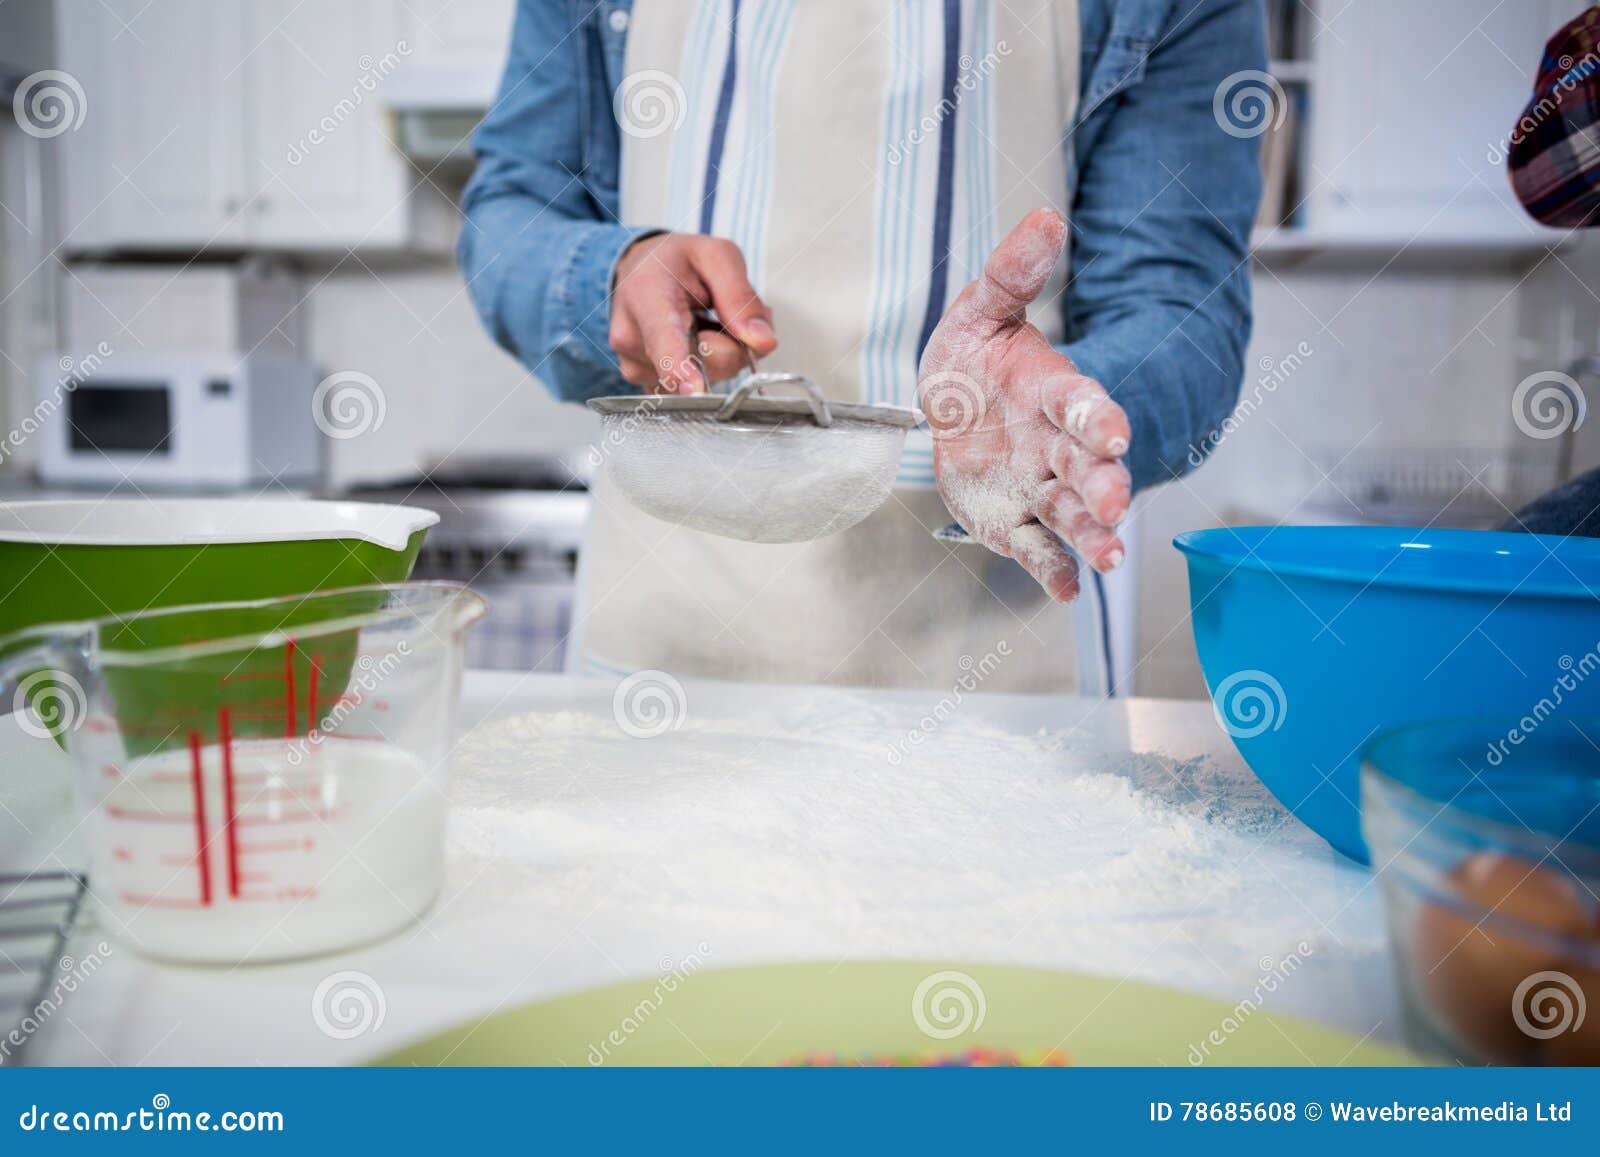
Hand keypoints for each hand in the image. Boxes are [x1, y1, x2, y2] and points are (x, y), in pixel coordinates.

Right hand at [610, 233, 777, 393]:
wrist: (639, 272)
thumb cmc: (676, 262)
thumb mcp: (717, 256)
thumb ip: (741, 296)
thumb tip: (763, 341)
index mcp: (645, 297)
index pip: (663, 339)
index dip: (680, 368)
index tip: (694, 387)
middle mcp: (632, 339)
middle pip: (704, 365)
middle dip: (732, 345)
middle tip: (725, 312)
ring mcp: (635, 367)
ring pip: (705, 380)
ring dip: (720, 355)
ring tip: (704, 323)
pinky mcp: (646, 384)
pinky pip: (695, 390)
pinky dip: (707, 369)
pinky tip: (695, 342)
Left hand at [920, 209, 1131, 602]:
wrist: (951, 407)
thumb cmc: (975, 358)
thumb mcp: (980, 310)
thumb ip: (1012, 273)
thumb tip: (1047, 217)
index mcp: (1053, 392)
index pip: (1083, 405)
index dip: (1098, 418)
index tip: (1113, 433)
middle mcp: (1055, 446)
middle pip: (1086, 468)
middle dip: (1103, 485)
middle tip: (1115, 503)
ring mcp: (1037, 488)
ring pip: (1070, 515)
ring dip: (1090, 535)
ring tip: (1107, 556)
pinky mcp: (1014, 523)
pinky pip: (1035, 549)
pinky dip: (1050, 570)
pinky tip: (1063, 592)